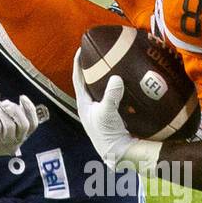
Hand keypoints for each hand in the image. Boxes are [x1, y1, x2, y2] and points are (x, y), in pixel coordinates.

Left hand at [0, 97, 38, 165]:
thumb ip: (8, 113)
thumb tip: (10, 103)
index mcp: (20, 138)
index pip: (33, 125)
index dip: (30, 109)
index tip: (22, 97)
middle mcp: (15, 144)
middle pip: (24, 125)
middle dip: (15, 110)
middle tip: (4, 103)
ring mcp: (3, 145)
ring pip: (9, 125)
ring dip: (1, 112)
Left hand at [72, 51, 135, 168]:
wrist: (119, 153)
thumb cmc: (108, 135)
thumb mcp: (107, 113)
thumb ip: (111, 95)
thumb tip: (116, 77)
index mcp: (83, 103)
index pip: (77, 78)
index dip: (78, 62)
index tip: (81, 48)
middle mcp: (89, 105)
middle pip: (88, 81)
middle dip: (92, 67)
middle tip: (100, 53)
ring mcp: (100, 110)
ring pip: (100, 88)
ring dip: (104, 77)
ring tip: (112, 63)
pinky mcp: (111, 114)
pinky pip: (111, 95)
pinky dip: (115, 87)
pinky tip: (125, 81)